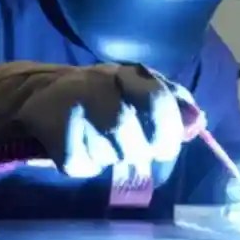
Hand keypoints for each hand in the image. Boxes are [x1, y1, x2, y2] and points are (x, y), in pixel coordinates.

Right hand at [0, 61, 198, 180]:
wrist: (41, 93)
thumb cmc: (103, 94)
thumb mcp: (138, 86)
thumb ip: (172, 100)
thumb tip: (198, 122)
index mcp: (128, 74)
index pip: (159, 100)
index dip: (168, 129)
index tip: (166, 145)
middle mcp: (100, 86)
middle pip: (133, 137)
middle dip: (139, 151)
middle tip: (132, 147)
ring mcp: (75, 111)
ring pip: (110, 155)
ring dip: (112, 156)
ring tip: (100, 140)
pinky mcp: (55, 136)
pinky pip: (85, 166)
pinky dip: (87, 164)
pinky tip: (79, 147)